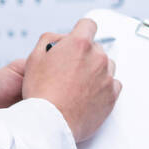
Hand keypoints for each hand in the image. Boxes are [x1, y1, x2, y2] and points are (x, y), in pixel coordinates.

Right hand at [22, 18, 120, 141]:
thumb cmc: (42, 93)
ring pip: (106, 66)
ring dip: (95, 71)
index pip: (88, 25)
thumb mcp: (35, 58)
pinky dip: (103, 87)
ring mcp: (107, 76)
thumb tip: (59, 38)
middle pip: (96, 47)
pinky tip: (87, 94)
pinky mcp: (112, 95)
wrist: (51, 123)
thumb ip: (48, 40)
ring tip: (77, 85)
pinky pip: (113, 84)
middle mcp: (97, 57)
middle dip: (84, 55)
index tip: (77, 39)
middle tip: (69, 70)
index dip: (80, 31)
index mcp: (79, 44)